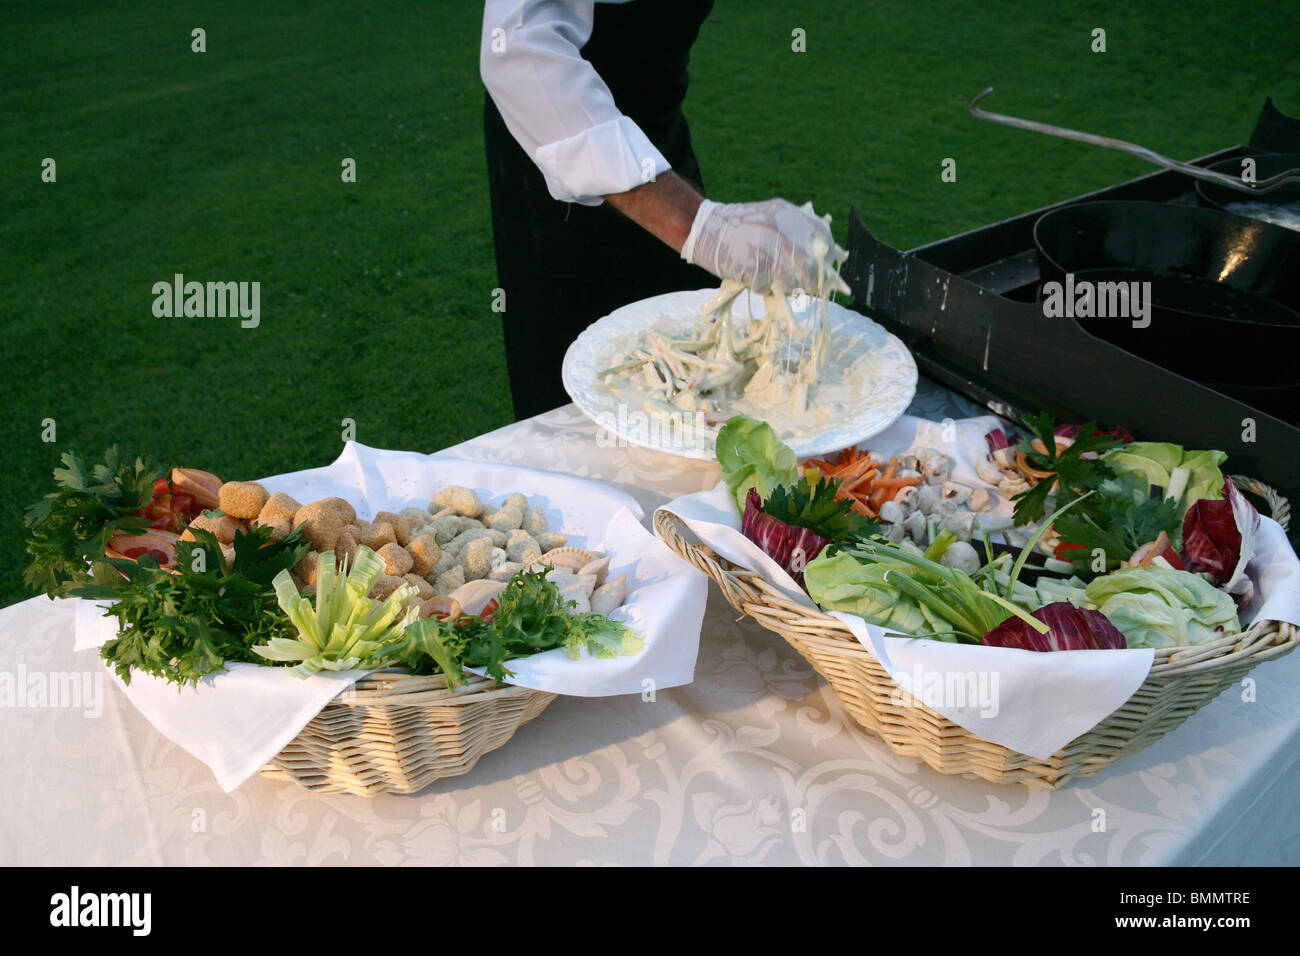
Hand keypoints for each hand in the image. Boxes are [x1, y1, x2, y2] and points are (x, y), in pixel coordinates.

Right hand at [680, 198, 849, 295]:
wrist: (705, 227)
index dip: (829, 255)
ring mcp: (767, 249)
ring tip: (772, 280)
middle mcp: (781, 230)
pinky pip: (767, 287)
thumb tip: (822, 254)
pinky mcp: (752, 266)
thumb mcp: (771, 217)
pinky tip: (752, 277)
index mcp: (788, 215)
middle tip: (805, 286)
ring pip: (791, 281)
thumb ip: (794, 229)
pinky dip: (761, 287)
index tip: (827, 268)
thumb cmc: (740, 226)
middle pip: (810, 265)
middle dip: (810, 280)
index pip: (823, 235)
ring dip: (784, 287)